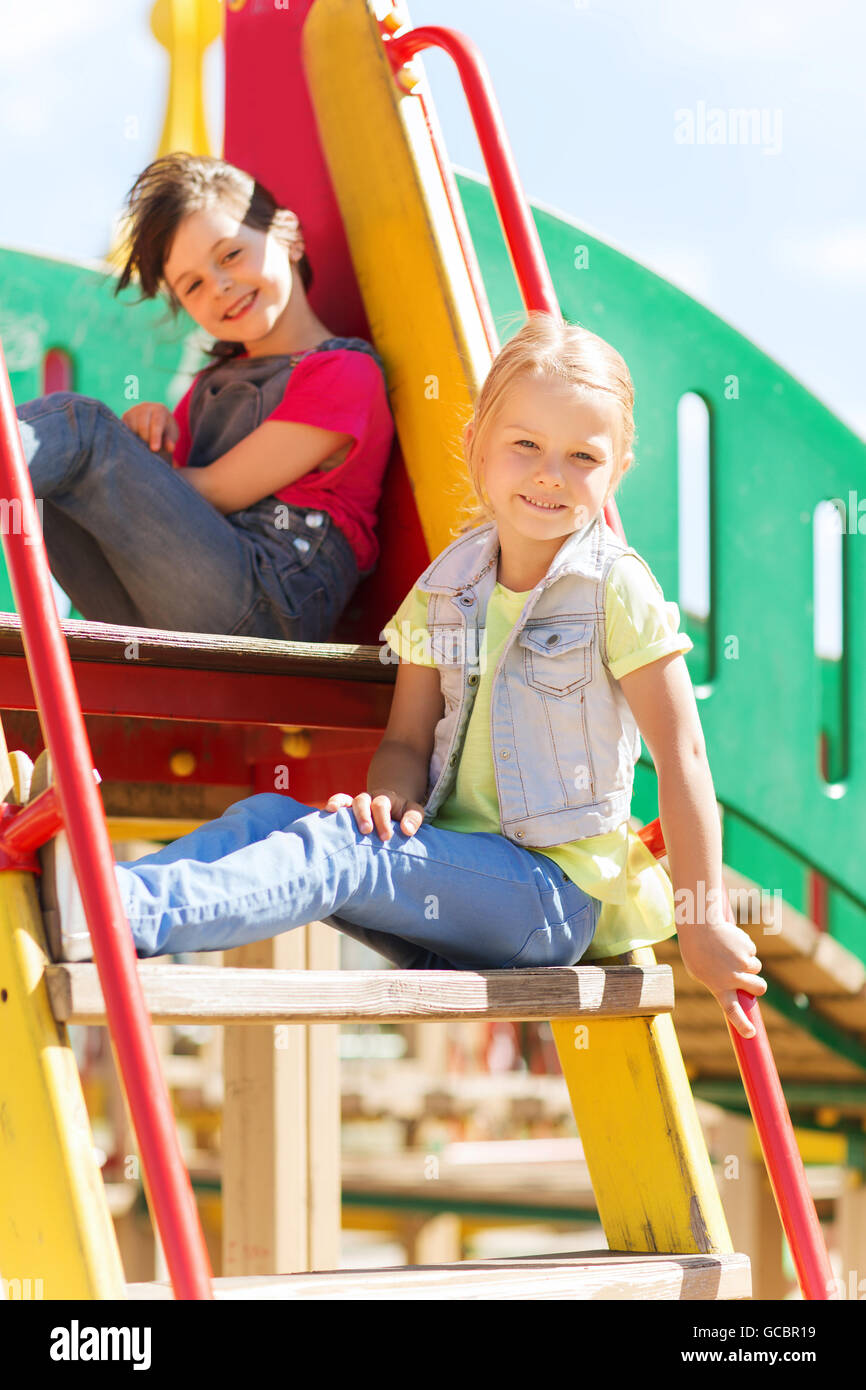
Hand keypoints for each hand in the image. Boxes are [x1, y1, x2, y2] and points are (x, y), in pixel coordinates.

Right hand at [122, 402, 178, 457]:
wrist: (154, 424)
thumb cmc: (165, 432)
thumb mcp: (170, 436)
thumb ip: (170, 441)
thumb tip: (170, 448)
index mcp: (159, 410)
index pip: (156, 423)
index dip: (155, 437)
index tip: (155, 449)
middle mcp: (144, 408)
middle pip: (142, 426)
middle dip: (146, 440)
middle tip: (149, 451)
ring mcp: (132, 412)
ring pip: (131, 428)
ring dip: (136, 440)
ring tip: (142, 447)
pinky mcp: (123, 419)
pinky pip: (123, 430)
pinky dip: (128, 439)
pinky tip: (133, 445)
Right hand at [325, 789, 425, 841]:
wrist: (392, 804)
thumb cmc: (403, 813)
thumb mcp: (413, 811)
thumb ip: (413, 819)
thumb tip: (407, 831)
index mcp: (386, 799)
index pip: (381, 805)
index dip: (383, 820)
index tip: (386, 837)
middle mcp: (369, 799)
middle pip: (362, 800)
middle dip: (363, 815)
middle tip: (366, 830)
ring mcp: (356, 803)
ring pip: (347, 800)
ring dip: (340, 805)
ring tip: (332, 811)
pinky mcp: (347, 809)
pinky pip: (337, 803)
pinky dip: (332, 804)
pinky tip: (326, 811)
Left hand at [677, 918, 767, 1038]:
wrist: (699, 926)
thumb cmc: (695, 950)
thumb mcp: (700, 972)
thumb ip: (717, 983)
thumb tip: (734, 990)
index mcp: (718, 987)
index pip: (732, 1011)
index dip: (742, 1024)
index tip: (751, 1033)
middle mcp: (733, 978)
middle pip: (759, 988)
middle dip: (759, 986)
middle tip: (751, 980)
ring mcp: (742, 963)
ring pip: (756, 967)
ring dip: (747, 962)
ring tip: (729, 952)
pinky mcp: (747, 949)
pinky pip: (752, 951)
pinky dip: (744, 947)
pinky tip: (729, 941)